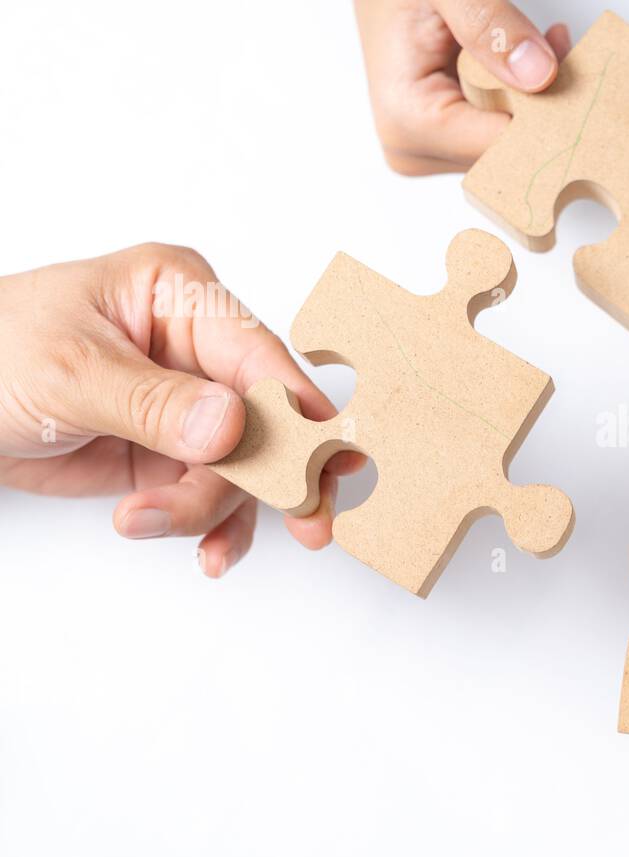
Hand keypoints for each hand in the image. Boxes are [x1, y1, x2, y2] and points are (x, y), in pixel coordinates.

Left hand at [0, 244, 360, 577]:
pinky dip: (214, 527)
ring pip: (244, 467)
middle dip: (282, 473)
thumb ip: (155, 402)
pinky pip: (215, 495)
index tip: (323, 460)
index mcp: (182, 297)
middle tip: (309, 523)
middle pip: (269, 416)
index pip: (258, 354)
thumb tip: (232, 425)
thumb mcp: (70, 372)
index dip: (297, 409)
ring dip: (218, 508)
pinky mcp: (173, 454)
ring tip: (167, 529)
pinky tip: (210, 553)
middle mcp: (199, 349)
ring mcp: (191, 406)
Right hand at [354, 0, 571, 173]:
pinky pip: (500, 130)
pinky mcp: (445, 140)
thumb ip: (487, 25)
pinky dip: (522, 97)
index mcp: (407, 119)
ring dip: (536, 98)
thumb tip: (537, 73)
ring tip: (543, 45)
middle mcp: (415, 147)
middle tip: (560, 50)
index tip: (576, 87)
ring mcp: (430, 148)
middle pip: (506, 150)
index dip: (544, 121)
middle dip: (543, 105)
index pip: (498, 148)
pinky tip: (529, 60)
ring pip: (510, 142)